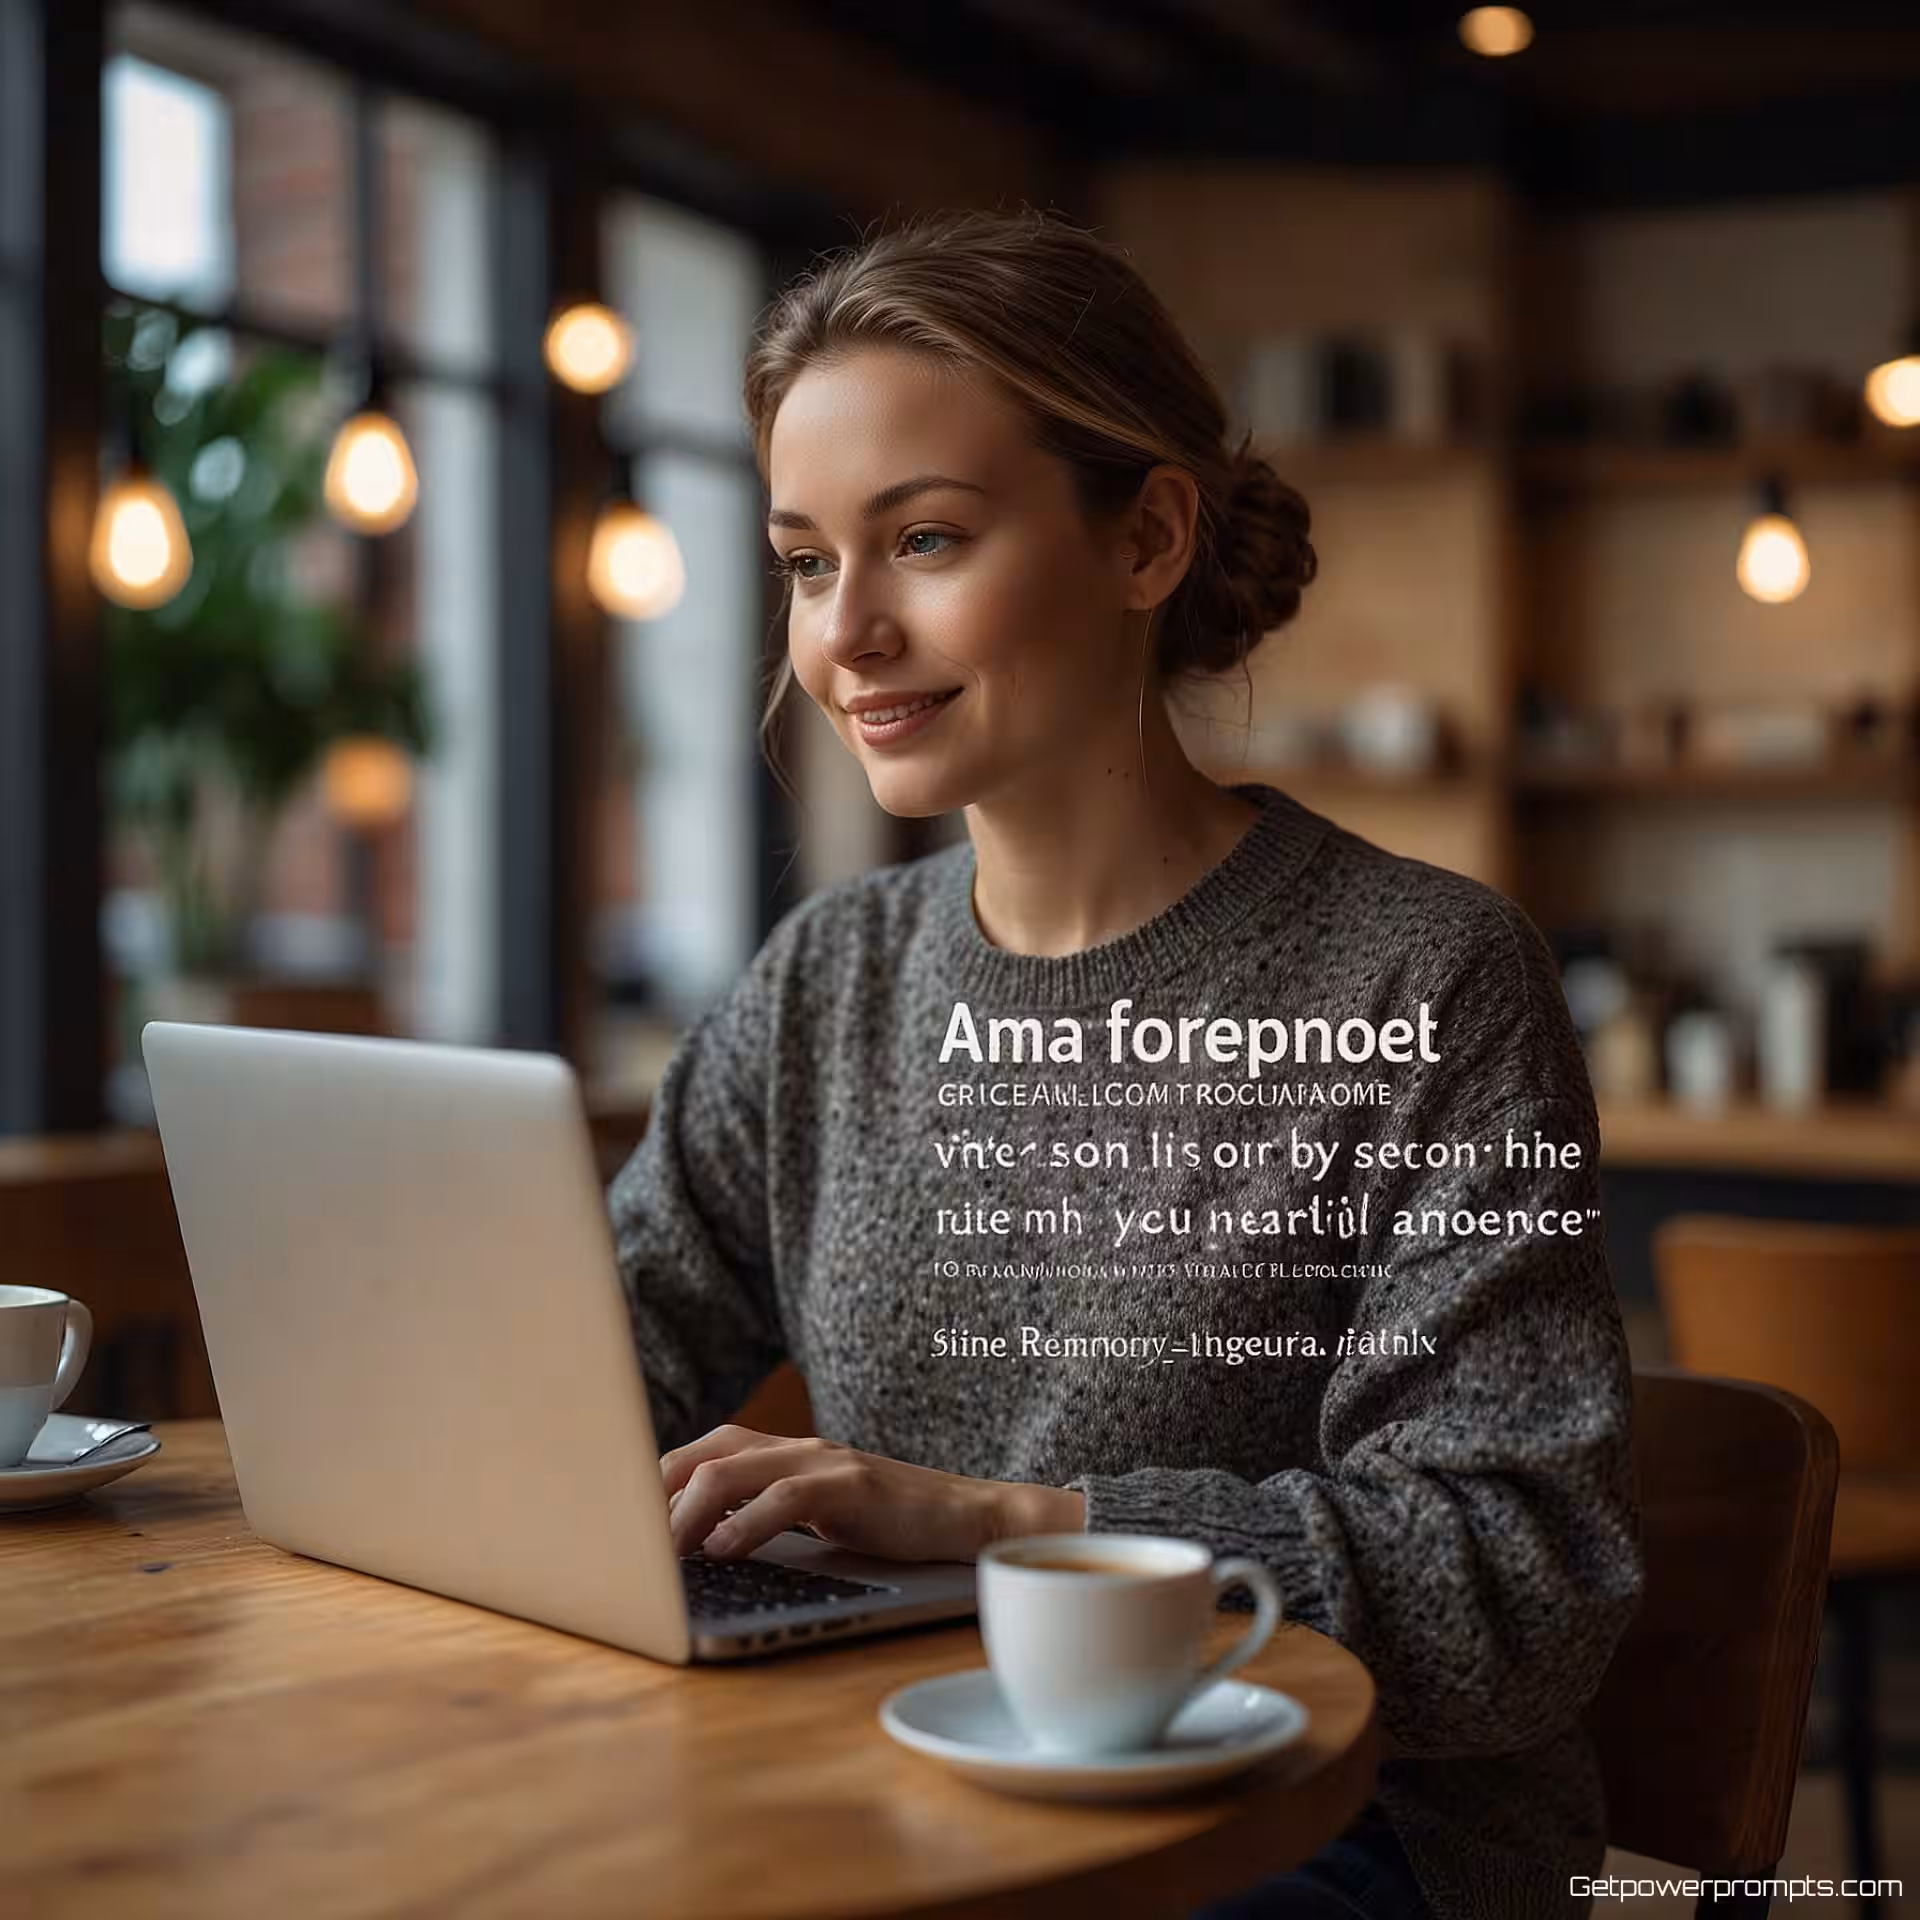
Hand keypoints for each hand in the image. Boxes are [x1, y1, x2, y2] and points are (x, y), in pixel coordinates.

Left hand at [661, 1425, 1085, 1562]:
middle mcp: (794, 1447)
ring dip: (683, 1516)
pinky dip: (747, 1524)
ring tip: (658, 1558)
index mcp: (779, 1454)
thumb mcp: (814, 1518)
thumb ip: (761, 1519)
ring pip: (729, 1472)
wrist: (967, 1517)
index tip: (613, 1526)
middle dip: (651, 1497)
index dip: (648, 1486)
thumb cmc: (886, 1524)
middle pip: (700, 1455)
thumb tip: (692, 1552)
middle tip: (619, 1544)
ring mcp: (823, 1461)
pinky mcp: (852, 1485)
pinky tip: (725, 1551)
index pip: (696, 1455)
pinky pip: (786, 1497)